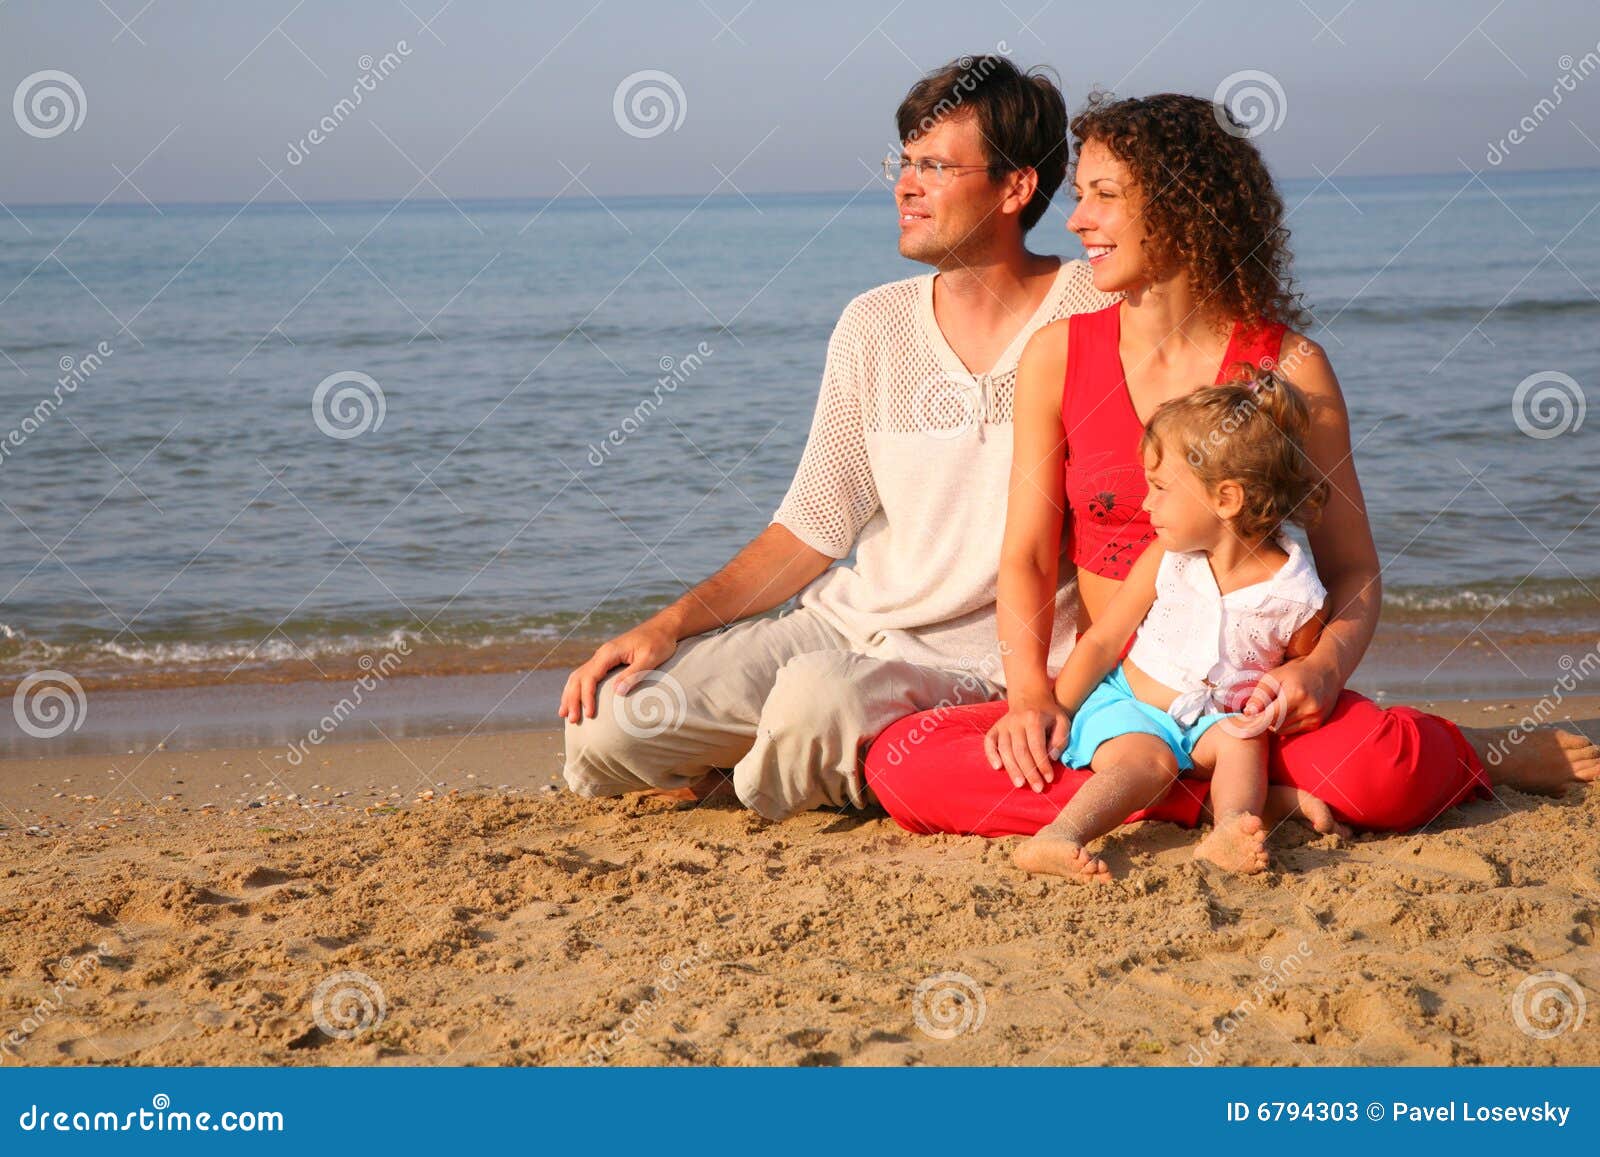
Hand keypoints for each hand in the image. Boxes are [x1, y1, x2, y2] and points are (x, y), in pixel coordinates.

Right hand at [558, 622, 678, 722]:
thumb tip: (617, 693)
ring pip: (578, 676)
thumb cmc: (659, 642)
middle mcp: (602, 654)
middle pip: (578, 677)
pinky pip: (586, 675)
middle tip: (571, 720)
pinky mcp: (607, 660)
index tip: (589, 714)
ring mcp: (603, 656)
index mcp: (609, 653)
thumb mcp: (650, 659)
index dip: (586, 697)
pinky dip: (578, 688)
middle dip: (572, 699)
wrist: (664, 627)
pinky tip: (575, 699)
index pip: (590, 677)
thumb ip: (633, 674)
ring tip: (564, 714)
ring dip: (570, 694)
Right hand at [983, 696, 1069, 791]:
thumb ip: (1060, 739)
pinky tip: (998, 767)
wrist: (1029, 697)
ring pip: (1005, 750)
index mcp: (1033, 718)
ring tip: (1020, 784)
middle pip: (1020, 751)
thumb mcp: (1062, 721)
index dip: (1042, 764)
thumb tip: (1051, 757)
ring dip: (1012, 769)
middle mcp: (1016, 722)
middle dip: (1029, 772)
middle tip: (1037, 788)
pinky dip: (991, 755)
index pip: (1037, 746)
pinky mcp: (995, 728)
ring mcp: (1003, 725)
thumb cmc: (1048, 713)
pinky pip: (989, 742)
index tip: (1048, 779)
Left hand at [1243, 656, 1342, 736]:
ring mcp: (1314, 718)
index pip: (1269, 716)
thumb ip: (1260, 695)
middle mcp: (1307, 708)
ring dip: (1275, 724)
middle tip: (1260, 711)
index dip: (1256, 719)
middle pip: (1275, 725)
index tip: (1245, 721)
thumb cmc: (1296, 672)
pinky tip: (1287, 712)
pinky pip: (1293, 731)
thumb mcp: (1274, 677)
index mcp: (1295, 695)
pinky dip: (1286, 725)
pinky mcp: (1316, 724)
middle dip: (1265, 720)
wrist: (1327, 672)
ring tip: (1275, 710)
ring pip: (1283, 730)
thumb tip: (1248, 713)